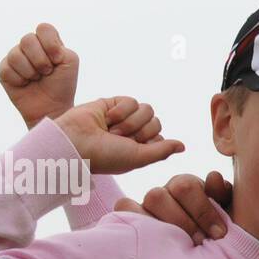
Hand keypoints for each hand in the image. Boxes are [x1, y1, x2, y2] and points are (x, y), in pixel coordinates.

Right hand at [0, 23, 79, 127]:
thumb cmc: (62, 85)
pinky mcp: (4, 70)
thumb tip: (38, 48)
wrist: (52, 108)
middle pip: (27, 39)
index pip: (44, 28)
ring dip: (31, 72)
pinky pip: (7, 69)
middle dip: (40, 61)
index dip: (51, 45)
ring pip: (16, 54)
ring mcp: (15, 57)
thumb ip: (59, 47)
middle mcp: (29, 46)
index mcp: (47, 41)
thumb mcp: (70, 62)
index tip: (57, 60)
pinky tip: (25, 85)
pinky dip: (20, 80)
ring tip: (36, 79)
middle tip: (46, 73)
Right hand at [55, 98, 183, 174]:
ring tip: (112, 130)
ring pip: (146, 109)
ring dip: (130, 121)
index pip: (161, 137)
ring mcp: (123, 118)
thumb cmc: (104, 156)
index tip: (132, 148)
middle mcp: (133, 133)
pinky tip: (107, 118)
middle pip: (156, 122)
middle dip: (139, 130)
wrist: (75, 141)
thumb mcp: (138, 157)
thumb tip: (183, 146)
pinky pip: (131, 101)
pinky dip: (121, 110)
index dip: (150, 141)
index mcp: (139, 149)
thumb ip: (162, 151)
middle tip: (119, 139)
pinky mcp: (112, 103)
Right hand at [116, 170, 232, 244]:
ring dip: (161, 228)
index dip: (203, 210)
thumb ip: (222, 196)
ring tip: (180, 247)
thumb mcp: (227, 216)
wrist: (213, 256)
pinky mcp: (130, 222)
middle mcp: (162, 194)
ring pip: (137, 207)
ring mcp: (144, 209)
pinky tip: (155, 244)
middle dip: (182, 222)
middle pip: (158, 196)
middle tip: (200, 242)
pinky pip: (122, 213)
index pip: (185, 186)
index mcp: (185, 187)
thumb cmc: (217, 234)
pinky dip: (133, 224)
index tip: (219, 233)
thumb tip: (213, 177)